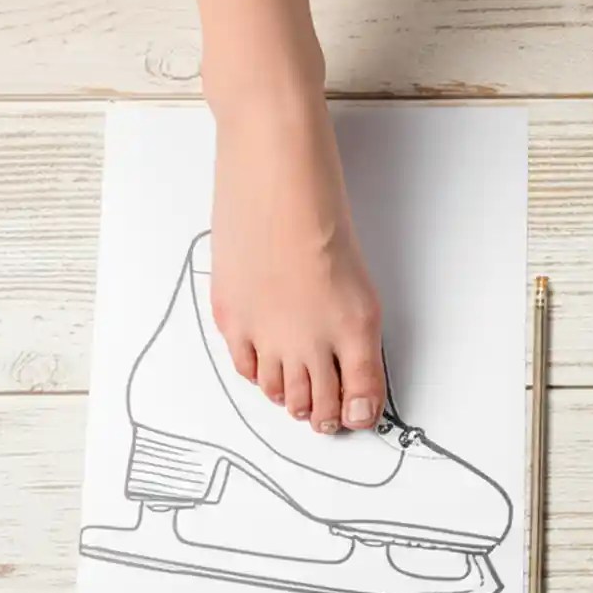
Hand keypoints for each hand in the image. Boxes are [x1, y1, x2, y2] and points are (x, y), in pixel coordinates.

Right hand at [209, 97, 385, 434]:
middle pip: (318, 405)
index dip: (359, 414)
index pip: (361, 399)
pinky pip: (246, 368)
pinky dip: (259, 377)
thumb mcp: (360, 277)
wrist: (275, 175)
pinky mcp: (232, 316)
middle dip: (326, 415)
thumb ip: (359, 334)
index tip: (358, 416)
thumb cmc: (323, 213)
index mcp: (355, 329)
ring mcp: (267, 331)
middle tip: (327, 417)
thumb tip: (355, 376)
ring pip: (280, 393)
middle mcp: (311, 340)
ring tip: (299, 398)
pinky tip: (267, 372)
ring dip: (292, 400)